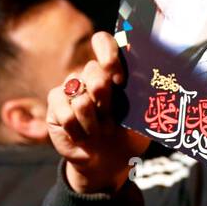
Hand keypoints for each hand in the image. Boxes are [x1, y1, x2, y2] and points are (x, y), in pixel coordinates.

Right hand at [46, 32, 148, 194]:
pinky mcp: (55, 103)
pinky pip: (65, 113)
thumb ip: (143, 98)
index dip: (108, 53)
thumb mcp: (142, 118)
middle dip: (105, 99)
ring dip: (94, 124)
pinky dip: (78, 131)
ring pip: (81, 99)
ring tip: (99, 134)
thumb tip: (151, 82)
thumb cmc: (128, 135)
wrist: (106, 162)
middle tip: (111, 118)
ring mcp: (71, 88)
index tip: (119, 78)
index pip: (103, 43)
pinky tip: (82, 138)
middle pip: (93, 71)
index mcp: (113, 72)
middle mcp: (90, 75)